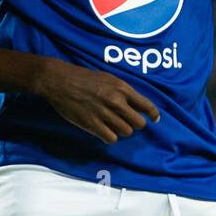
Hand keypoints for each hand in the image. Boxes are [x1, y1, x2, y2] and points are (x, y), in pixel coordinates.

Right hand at [33, 58, 159, 144]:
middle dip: (136, 124)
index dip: (153, 114)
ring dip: (122, 130)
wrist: (60, 81)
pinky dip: (110, 136)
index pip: (146, 105)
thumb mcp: (108, 78)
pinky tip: (105, 131)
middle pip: (138, 123)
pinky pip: (111, 138)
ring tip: (114, 124)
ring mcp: (104, 114)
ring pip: (126, 132)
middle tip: (128, 121)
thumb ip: (123, 91)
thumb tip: (136, 105)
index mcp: (121, 88)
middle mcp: (116, 102)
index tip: (155, 119)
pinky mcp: (92, 124)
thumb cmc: (84, 77)